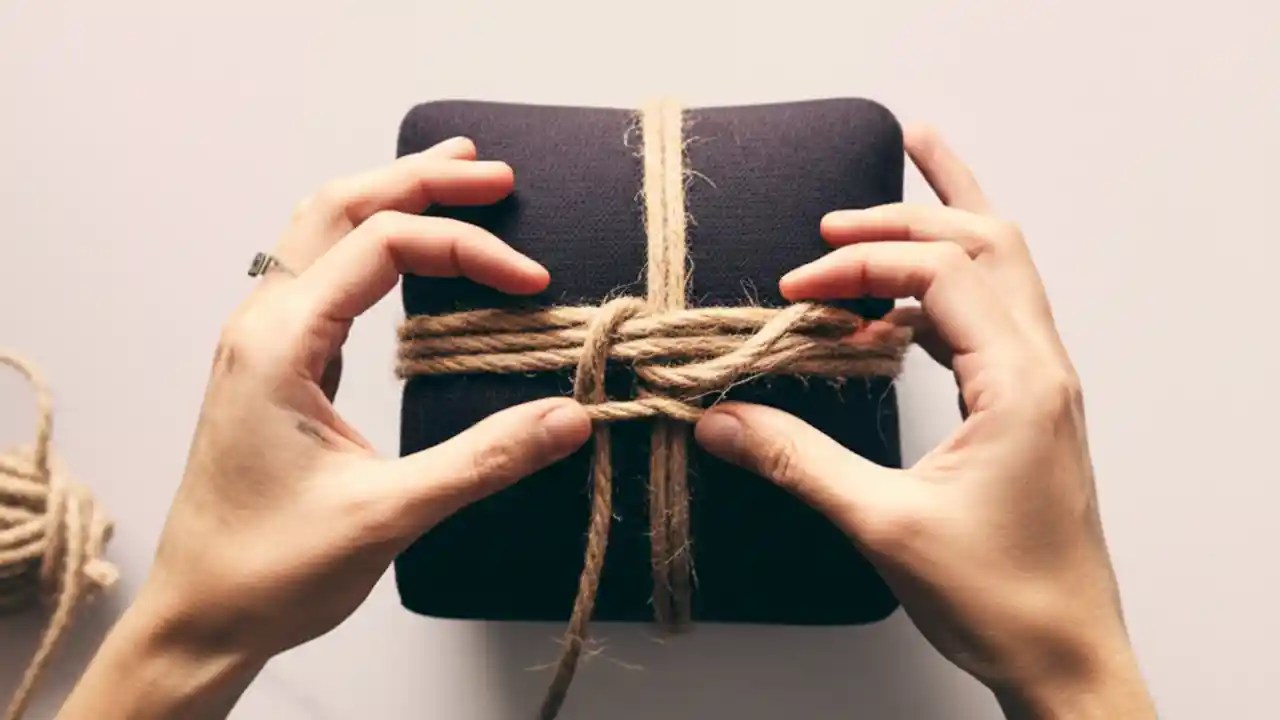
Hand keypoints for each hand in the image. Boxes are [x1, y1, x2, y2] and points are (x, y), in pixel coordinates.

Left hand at [59, 138, 591, 718]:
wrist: (201, 617)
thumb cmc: (270, 569)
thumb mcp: (387, 515)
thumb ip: (483, 459)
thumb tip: (570, 416)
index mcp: (278, 342)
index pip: (383, 246)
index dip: (468, 249)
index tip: (533, 285)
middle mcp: (262, 325)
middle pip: (339, 206)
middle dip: (420, 181)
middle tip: (496, 173)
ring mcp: (264, 343)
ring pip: (322, 232)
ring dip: (388, 198)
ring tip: (453, 178)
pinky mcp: (277, 368)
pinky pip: (322, 276)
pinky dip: (372, 245)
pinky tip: (409, 256)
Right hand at [694, 127, 1154, 717]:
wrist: (1066, 659)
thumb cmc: (999, 598)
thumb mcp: (883, 525)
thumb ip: (798, 462)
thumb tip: (721, 420)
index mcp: (1020, 382)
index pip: (940, 275)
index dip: (860, 266)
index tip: (798, 290)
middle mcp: (1042, 370)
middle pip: (989, 245)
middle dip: (912, 215)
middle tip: (838, 213)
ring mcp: (1042, 388)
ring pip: (1003, 272)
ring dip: (944, 235)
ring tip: (891, 205)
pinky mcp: (1029, 411)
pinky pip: (991, 321)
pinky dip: (942, 297)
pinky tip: (896, 313)